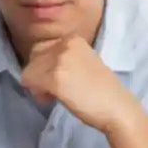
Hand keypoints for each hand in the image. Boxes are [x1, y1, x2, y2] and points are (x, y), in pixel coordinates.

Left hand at [20, 36, 145, 134]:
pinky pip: (29, 81)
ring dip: (38, 86)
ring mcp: (60, 60)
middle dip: (40, 75)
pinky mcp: (55, 77)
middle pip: (34, 58)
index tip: (60, 80)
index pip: (42, 48)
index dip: (46, 67)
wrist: (118, 108)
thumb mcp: (84, 63)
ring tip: (56, 96)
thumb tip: (41, 67)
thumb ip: (65, 58)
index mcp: (74, 39)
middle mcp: (66, 44)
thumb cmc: (103, 91)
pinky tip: (52, 100)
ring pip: (29, 70)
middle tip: (56, 91)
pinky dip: (37, 93)